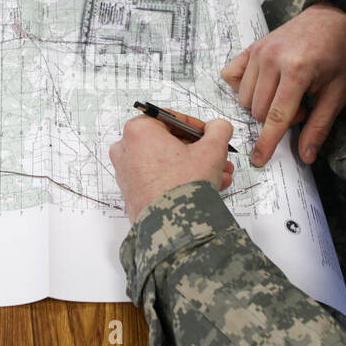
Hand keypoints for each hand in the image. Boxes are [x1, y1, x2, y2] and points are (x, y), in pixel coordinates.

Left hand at [108, 117, 235, 222]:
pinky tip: (206, 187)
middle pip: (169, 143)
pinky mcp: (132, 193)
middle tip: (218, 157)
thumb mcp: (211, 150)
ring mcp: (126, 173)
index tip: (210, 134)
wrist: (172, 226)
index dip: (196, 127)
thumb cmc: (184, 185)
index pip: (171, 119)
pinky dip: (180, 180)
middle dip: (199, 152)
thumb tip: (218, 127)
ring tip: (219, 176)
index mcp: (138, 130)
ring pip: (167, 163)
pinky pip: (158, 178)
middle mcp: (126, 149)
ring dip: (195, 167)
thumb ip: (218, 131)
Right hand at [222, 3, 345, 166]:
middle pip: (259, 111)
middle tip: (301, 103)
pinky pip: (231, 76)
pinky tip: (262, 85)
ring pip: (245, 99)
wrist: (331, 18)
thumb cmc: (338, 55)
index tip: (258, 160)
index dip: (267, 142)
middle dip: (278, 117)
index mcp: (297, 70)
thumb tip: (306, 156)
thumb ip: (320, 126)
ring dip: (264, 105)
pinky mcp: (251, 47)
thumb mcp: (338, 93)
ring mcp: (259, 51)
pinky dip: (242, 87)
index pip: (277, 117)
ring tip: (287, 92)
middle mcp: (272, 59)